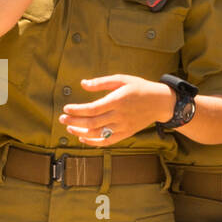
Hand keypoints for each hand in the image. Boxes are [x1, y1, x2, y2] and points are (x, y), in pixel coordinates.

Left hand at [58, 74, 172, 145]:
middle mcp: (119, 116)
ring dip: (81, 132)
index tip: (66, 108)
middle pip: (92, 122)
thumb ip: (101, 82)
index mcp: (117, 100)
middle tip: (62, 118)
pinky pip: (107, 141)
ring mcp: (123, 127)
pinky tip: (83, 137)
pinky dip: (93, 142)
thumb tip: (83, 84)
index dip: (77, 110)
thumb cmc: (139, 88)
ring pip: (98, 134)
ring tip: (70, 127)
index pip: (93, 108)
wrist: (160, 102)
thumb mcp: (122, 79)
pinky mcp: (126, 134)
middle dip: (74, 121)